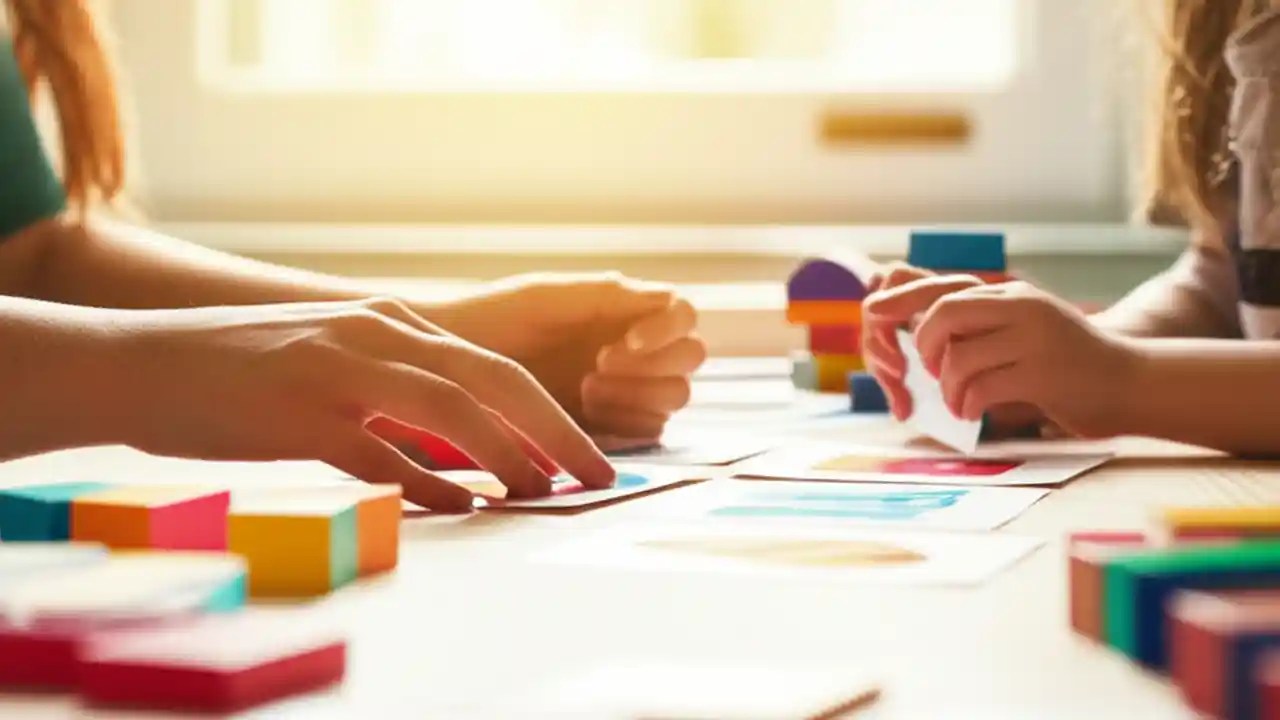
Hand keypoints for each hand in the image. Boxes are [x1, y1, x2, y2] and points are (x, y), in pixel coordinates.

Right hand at [107, 297, 614, 510]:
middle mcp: (376, 335)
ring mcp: (338, 370)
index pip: (495, 368)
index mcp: (392, 324)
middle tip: (598, 477)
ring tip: (539, 492)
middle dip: (555, 431)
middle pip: (492, 381)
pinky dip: (424, 482)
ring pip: (448, 407)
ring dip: (503, 453)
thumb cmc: (247, 370)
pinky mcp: (297, 412)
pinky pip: (377, 452)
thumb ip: (401, 397)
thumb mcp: (340, 364)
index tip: (589, 456)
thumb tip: (466, 451)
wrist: (145, 360)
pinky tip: (456, 507)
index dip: (551, 414)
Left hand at [424, 273, 705, 439]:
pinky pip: (648, 432)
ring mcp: (627, 389)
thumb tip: (664, 294)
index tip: (628, 341)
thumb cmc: (496, 319)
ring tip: (585, 389)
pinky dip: (625, 424)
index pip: (683, 315)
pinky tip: (583, 414)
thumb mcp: (548, 298)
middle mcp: (637, 349)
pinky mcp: (612, 429)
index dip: (668, 329)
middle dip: (651, 364)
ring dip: (637, 394)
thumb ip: (607, 294)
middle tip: (598, 367)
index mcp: (628, 310)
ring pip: (673, 397)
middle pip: (689, 359)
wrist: (453, 363)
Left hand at [869, 280, 1137, 438]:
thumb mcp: (1025, 329)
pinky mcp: (1042, 374)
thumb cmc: (1068, 363)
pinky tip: (973, 412)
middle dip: (923, 347)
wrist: (1131, 382)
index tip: (873, 317)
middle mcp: (1021, 308)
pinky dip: (967, 404)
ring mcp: (1033, 339)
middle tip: (929, 372)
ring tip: (957, 402)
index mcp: (1011, 295)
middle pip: (943, 314)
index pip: (942, 288)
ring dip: (947, 388)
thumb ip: (981, 324)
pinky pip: (982, 388)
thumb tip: (919, 329)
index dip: (900, 302)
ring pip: (959, 358)